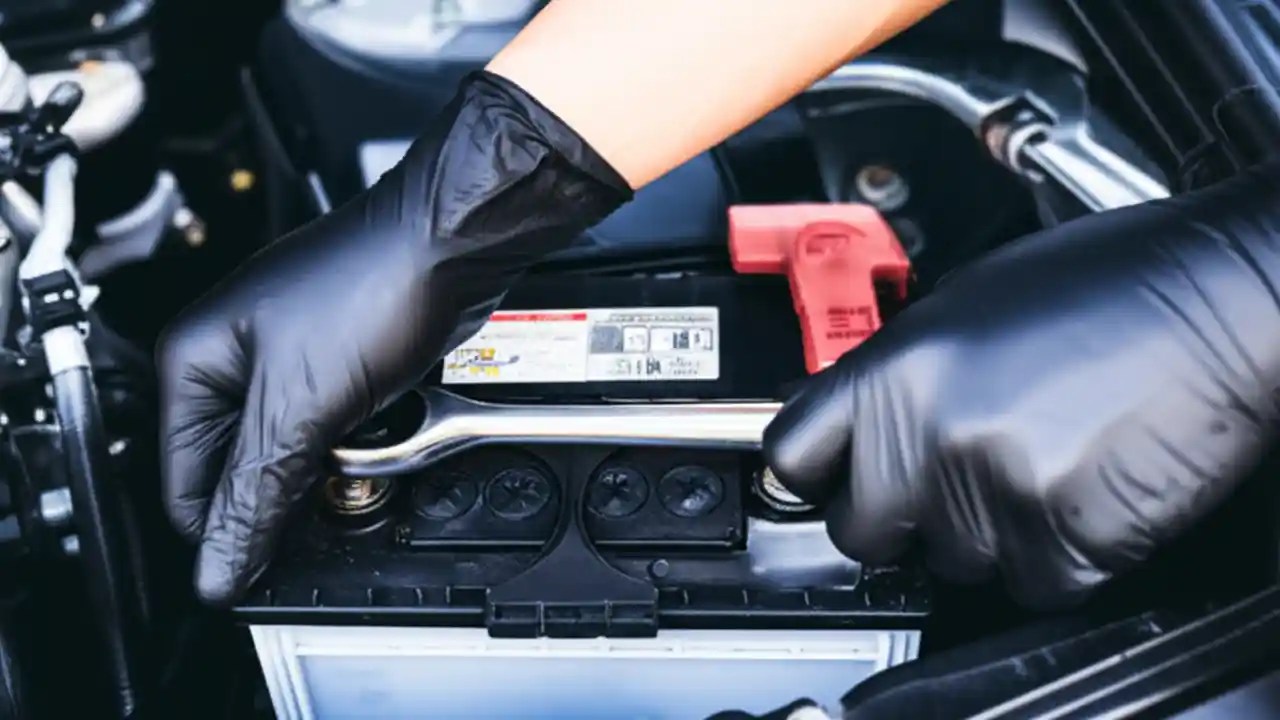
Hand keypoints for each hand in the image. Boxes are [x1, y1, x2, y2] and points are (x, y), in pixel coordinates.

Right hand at [157, 72, 629, 604]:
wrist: (452, 243)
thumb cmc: (374, 284)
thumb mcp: (302, 406)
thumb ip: (255, 494)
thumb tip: (218, 568)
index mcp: (195, 362)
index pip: (185, 488)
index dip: (228, 532)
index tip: (268, 561)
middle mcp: (232, 359)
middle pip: (240, 474)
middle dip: (285, 493)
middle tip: (333, 490)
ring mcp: (287, 362)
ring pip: (292, 455)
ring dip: (328, 468)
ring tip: (364, 446)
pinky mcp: (335, 365)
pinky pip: (333, 429)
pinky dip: (357, 442)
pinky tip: (383, 426)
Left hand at [764, 165, 1279, 607]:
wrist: (1224, 301)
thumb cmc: (1109, 285)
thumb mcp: (967, 300)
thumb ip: (899, 370)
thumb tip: (858, 413)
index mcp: (896, 371)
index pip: (794, 455)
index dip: (812, 474)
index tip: (826, 480)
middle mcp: (930, 437)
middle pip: (858, 532)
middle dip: (895, 517)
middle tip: (943, 482)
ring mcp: (993, 496)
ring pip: (948, 563)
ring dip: (982, 533)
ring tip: (1038, 461)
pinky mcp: (1064, 543)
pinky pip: (1027, 585)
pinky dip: (1052, 556)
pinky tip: (1078, 490)